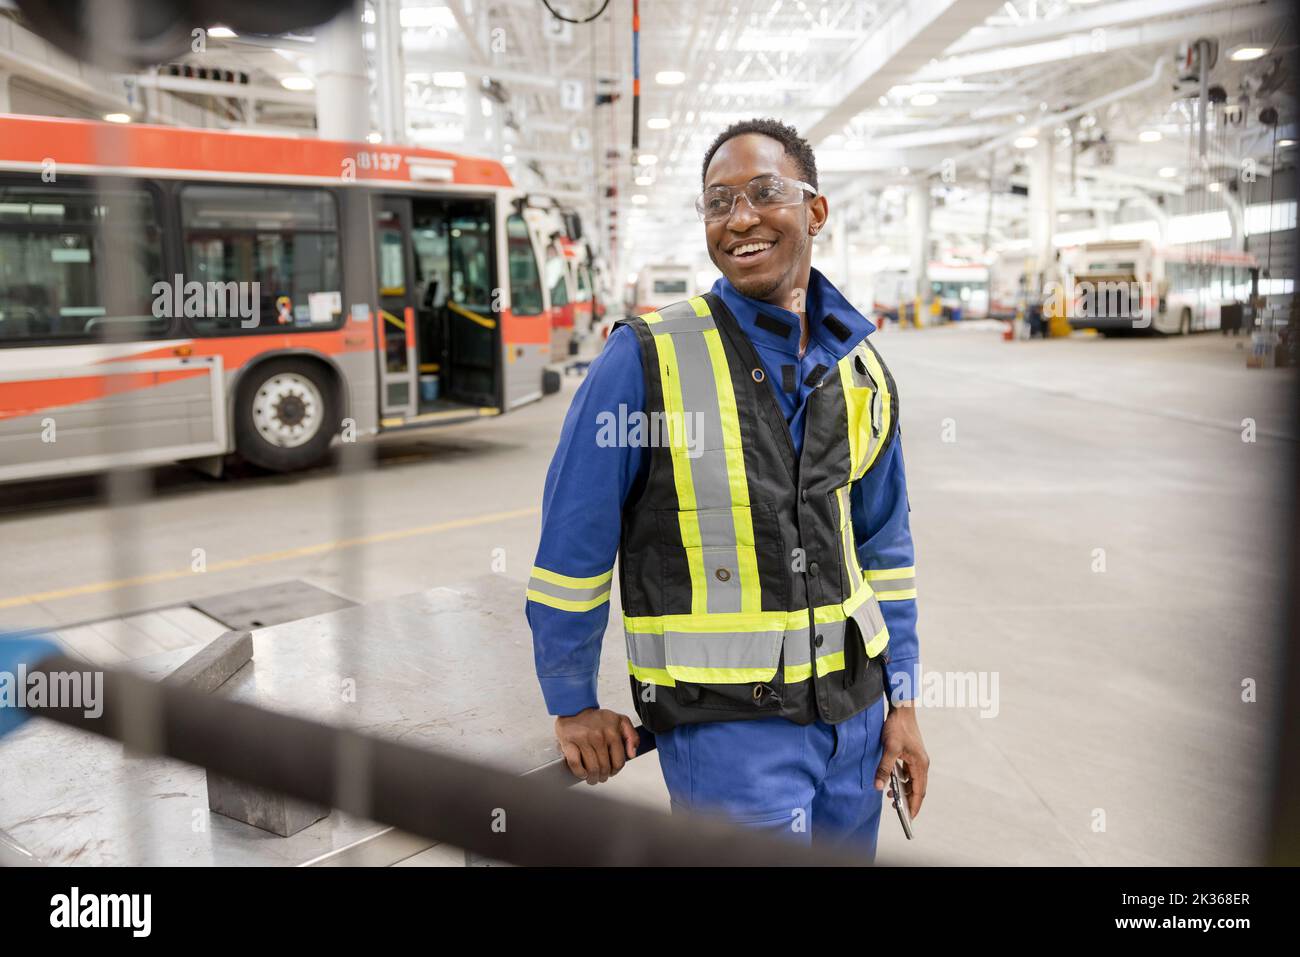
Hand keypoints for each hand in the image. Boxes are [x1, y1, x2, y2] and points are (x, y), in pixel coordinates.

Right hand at [555, 708, 639, 785]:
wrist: (575, 707)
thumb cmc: (597, 718)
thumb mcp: (620, 721)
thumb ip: (632, 736)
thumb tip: (632, 754)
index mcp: (612, 733)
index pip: (618, 762)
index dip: (615, 771)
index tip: (611, 772)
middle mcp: (599, 737)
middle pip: (604, 768)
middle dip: (603, 776)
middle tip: (601, 777)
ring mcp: (583, 740)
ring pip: (591, 769)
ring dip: (592, 778)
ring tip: (591, 777)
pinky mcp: (569, 742)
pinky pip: (575, 764)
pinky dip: (579, 773)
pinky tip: (582, 773)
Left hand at [873, 702, 928, 818]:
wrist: (901, 708)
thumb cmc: (897, 726)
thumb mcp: (889, 749)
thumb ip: (884, 768)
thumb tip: (878, 786)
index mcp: (920, 764)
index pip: (919, 791)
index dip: (914, 805)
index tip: (909, 818)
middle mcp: (921, 763)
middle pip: (917, 787)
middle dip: (907, 799)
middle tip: (896, 808)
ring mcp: (917, 758)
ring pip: (912, 780)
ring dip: (903, 789)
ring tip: (890, 796)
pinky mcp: (911, 754)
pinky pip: (908, 772)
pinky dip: (901, 779)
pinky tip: (891, 781)